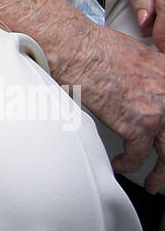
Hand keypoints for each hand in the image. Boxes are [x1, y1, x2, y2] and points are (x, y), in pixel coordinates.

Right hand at [77, 26, 164, 192]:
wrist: (75, 48)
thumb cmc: (93, 48)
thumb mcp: (135, 56)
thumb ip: (148, 76)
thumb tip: (144, 90)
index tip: (164, 139)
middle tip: (163, 169)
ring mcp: (158, 108)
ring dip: (159, 172)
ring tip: (152, 182)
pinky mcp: (138, 124)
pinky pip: (137, 156)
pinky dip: (127, 164)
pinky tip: (120, 164)